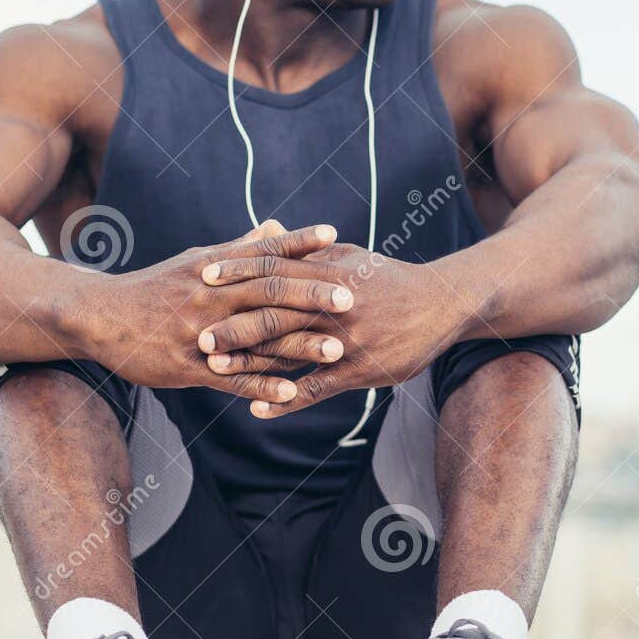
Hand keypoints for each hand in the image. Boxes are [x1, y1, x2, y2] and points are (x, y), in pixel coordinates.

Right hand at [82, 220, 356, 406]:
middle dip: (312, 296)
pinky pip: (232, 379)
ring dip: (298, 345)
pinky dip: (263, 386)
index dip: (300, 244)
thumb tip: (274, 228)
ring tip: (338, 350)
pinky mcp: (188, 367)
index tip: (336, 236)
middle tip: (352, 298)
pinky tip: (293, 392)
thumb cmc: (154, 288)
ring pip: (256, 338)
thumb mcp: (196, 262)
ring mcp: (200, 332)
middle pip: (268, 292)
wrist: (99, 317)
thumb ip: (240, 249)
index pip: (264, 252)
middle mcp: (211, 295)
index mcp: (215, 268)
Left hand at [195, 243, 476, 417]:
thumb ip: (307, 249)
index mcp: (330, 273)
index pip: (275, 268)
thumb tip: (269, 229)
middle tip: (197, 333)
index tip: (203, 275)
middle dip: (234, 323)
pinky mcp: (360, 370)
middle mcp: (335, 305)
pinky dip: (284, 400)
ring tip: (214, 369)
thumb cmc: (389, 279)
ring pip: (291, 351)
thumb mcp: (350, 257)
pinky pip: (316, 389)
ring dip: (250, 361)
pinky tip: (256, 408)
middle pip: (276, 312)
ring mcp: (347, 340)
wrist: (441, 305)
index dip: (238, 272)